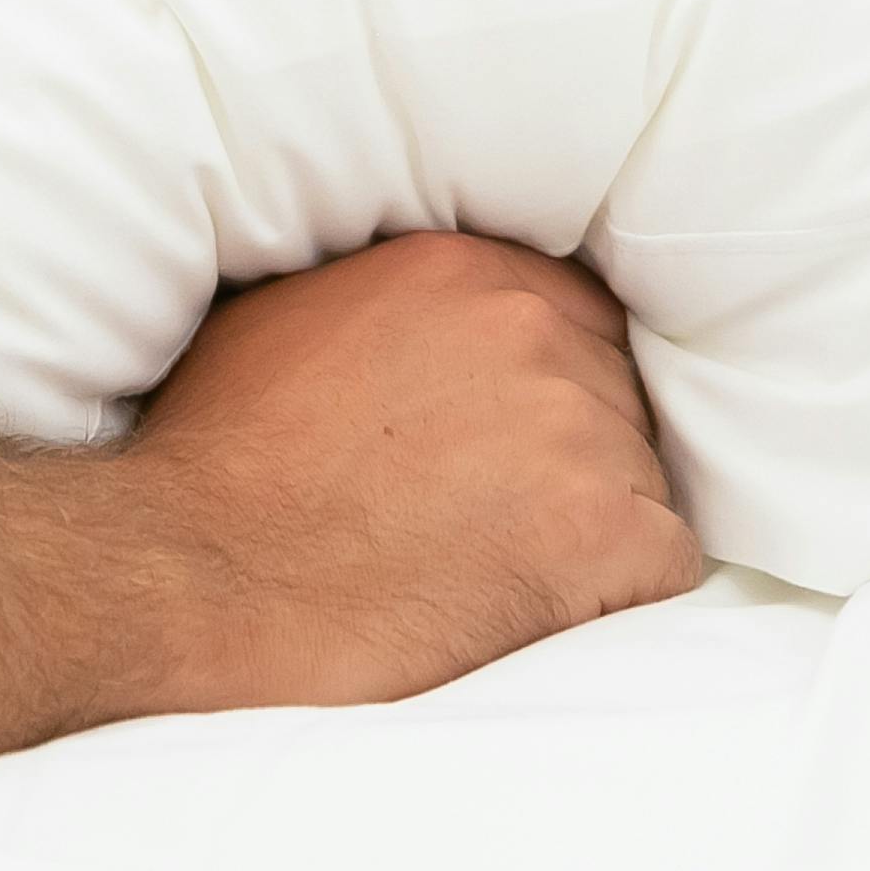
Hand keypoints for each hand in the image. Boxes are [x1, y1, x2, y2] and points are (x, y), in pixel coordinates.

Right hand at [126, 231, 700, 709]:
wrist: (204, 582)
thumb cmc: (218, 465)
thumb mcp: (276, 321)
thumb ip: (377, 296)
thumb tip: (416, 313)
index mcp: (454, 269)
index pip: (570, 306)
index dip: (547, 371)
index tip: (512, 424)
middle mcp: (525, 330)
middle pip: (613, 384)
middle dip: (570, 444)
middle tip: (496, 505)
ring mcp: (573, 430)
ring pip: (641, 472)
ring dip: (590, 518)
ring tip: (496, 560)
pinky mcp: (602, 535)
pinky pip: (664, 558)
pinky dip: (616, 589)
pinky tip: (536, 601)